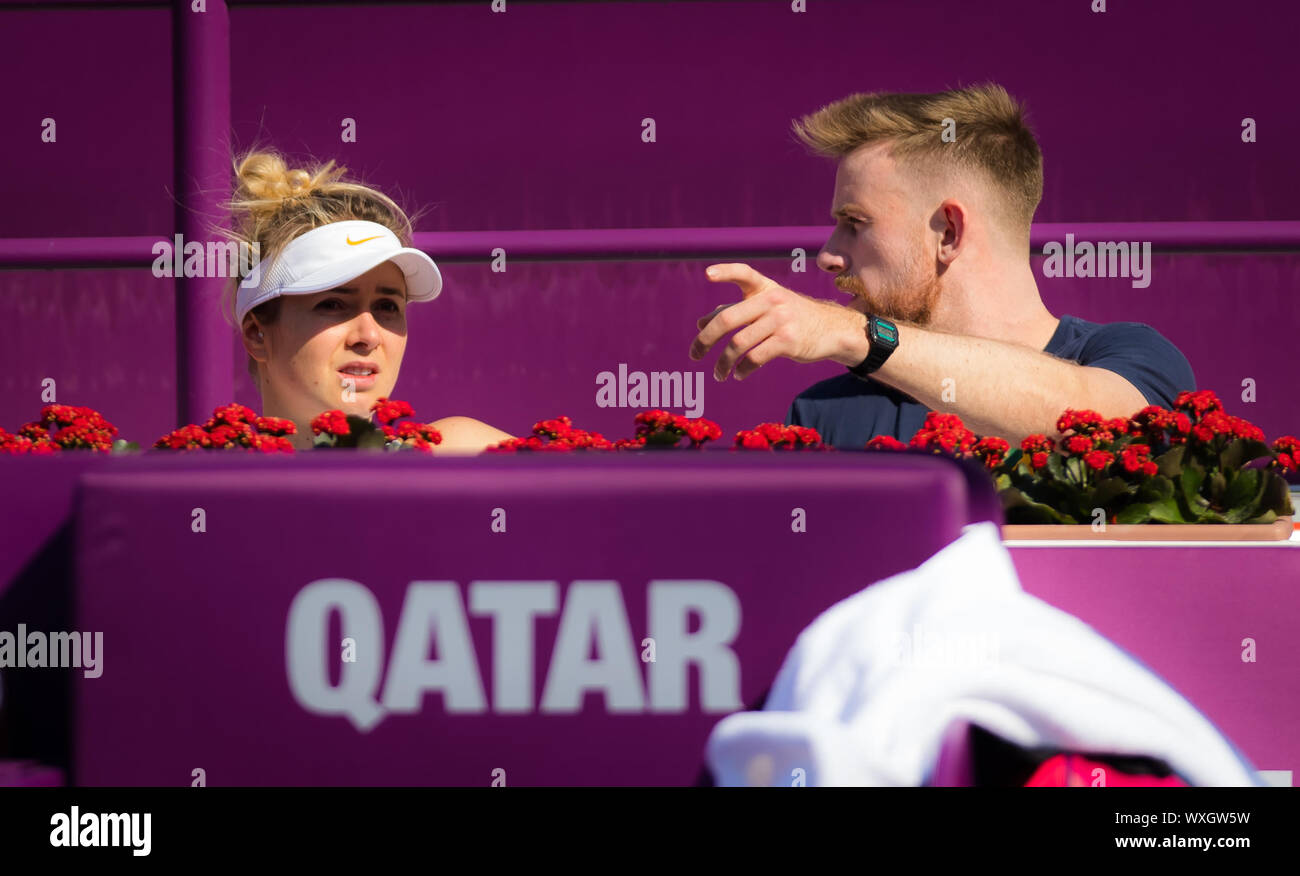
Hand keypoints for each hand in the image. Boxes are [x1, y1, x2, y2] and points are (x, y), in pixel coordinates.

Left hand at [688, 263, 869, 380]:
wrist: (831, 329)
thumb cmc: (791, 317)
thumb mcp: (767, 307)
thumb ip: (735, 311)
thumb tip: (700, 323)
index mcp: (765, 288)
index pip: (744, 273)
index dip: (726, 272)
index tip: (707, 274)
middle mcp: (772, 300)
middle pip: (728, 319)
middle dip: (705, 340)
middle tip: (694, 355)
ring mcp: (781, 320)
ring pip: (738, 343)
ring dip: (723, 363)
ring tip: (718, 374)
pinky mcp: (788, 341)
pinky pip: (755, 357)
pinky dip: (742, 369)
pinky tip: (738, 374)